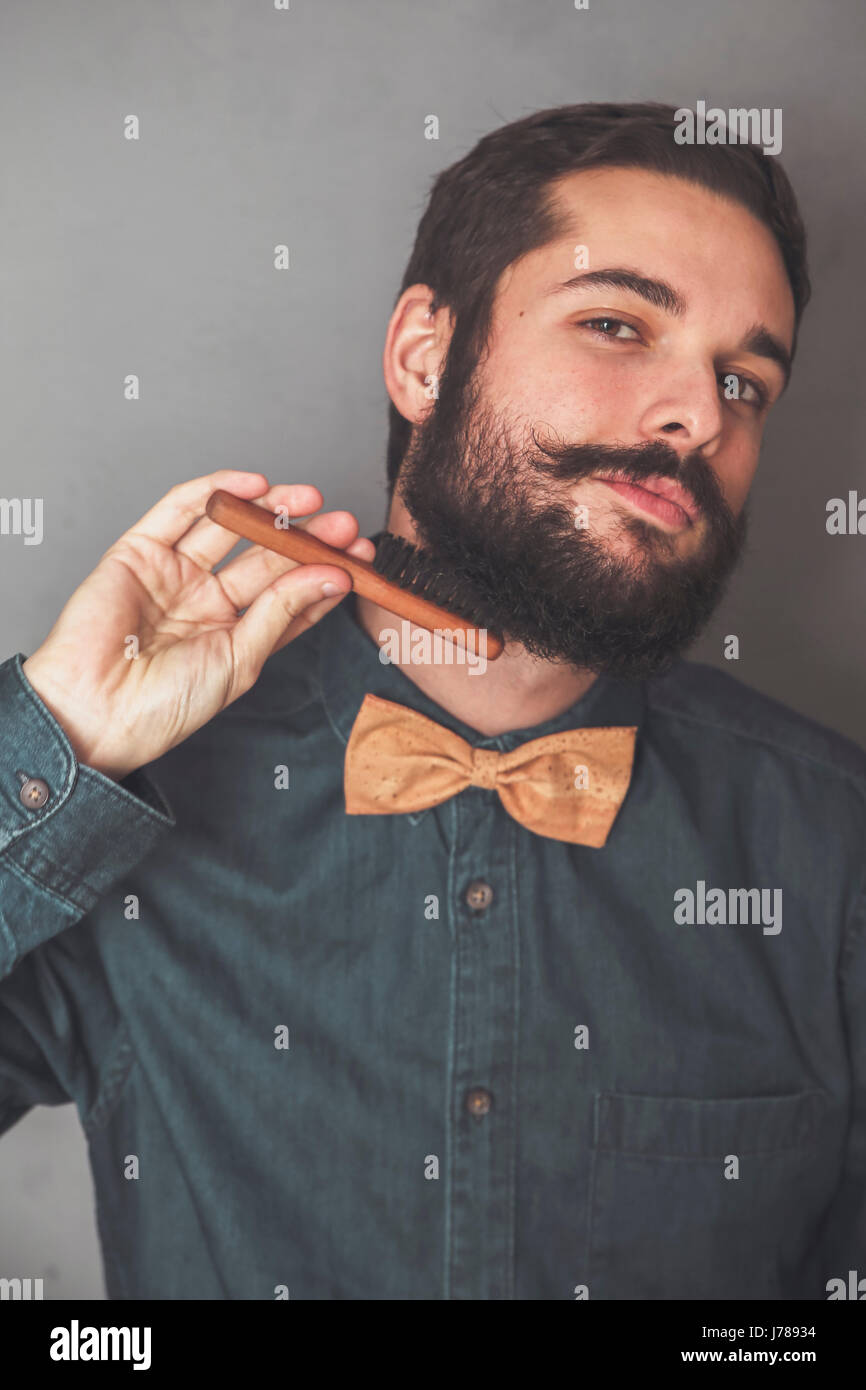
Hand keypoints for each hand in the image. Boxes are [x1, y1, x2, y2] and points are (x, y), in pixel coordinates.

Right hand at [21, 471, 373, 780]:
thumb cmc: (164, 706)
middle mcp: (204, 601)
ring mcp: (172, 574)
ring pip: (228, 528)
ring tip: (309, 500)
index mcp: (232, 635)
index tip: (362, 558)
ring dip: (269, 510)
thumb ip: (283, 613)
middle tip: (342, 524)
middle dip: (304, 538)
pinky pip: (179, 510)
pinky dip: (215, 491)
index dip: (323, 574)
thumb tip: (333, 575)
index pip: (288, 595)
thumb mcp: (240, 660)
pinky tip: (254, 486)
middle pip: (264, 558)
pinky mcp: (138, 551)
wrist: (97, 711)